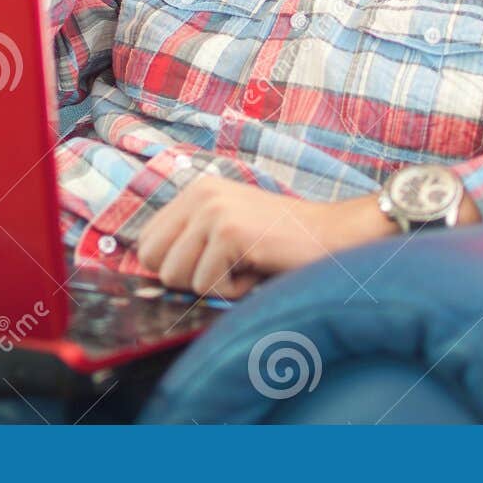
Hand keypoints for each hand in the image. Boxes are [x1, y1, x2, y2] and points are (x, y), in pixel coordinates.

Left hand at [135, 175, 395, 298]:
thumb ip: (191, 243)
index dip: (170, 267)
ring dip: (214, 285)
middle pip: (155, 262)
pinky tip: (259, 268)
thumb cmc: (283, 243)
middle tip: (228, 269)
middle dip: (188, 280)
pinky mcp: (228, 232)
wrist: (335, 235)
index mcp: (196, 192)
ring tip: (246, 265)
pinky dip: (234, 291)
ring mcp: (213, 211)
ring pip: (178, 278)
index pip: (146, 242)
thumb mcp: (228, 230)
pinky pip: (207, 286)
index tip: (204, 269)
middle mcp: (200, 195)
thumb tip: (151, 277)